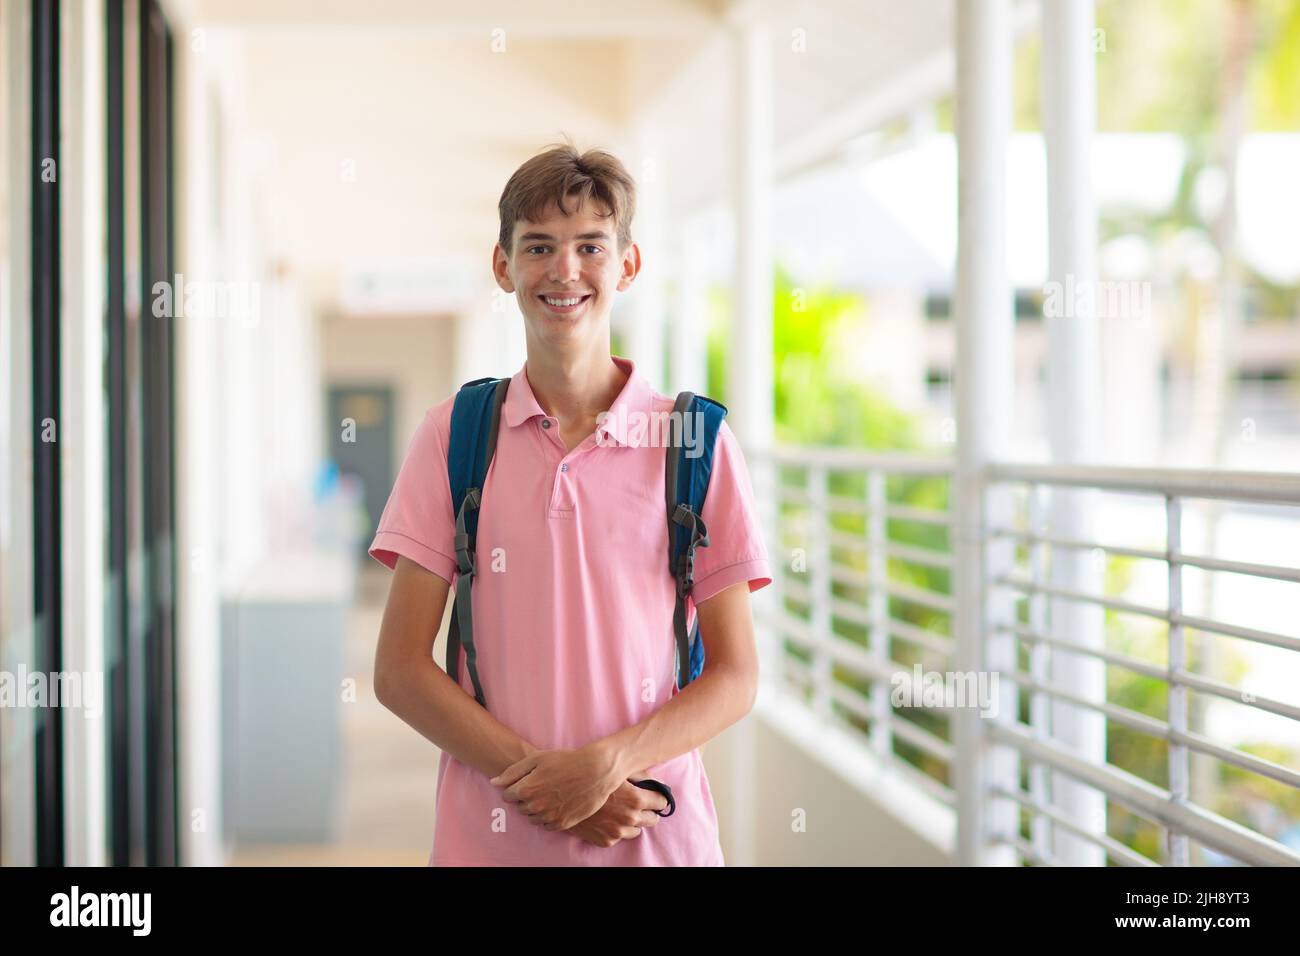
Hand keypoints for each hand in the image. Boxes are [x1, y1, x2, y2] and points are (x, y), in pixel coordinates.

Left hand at [489, 743, 623, 831]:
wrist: (596, 771)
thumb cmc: (566, 761)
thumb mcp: (537, 758)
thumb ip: (512, 772)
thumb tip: (494, 783)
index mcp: (526, 789)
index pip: (507, 796)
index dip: (516, 786)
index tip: (528, 779)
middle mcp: (535, 806)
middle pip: (520, 807)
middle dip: (526, 797)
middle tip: (542, 785)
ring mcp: (549, 817)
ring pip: (532, 817)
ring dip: (537, 808)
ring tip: (551, 793)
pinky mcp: (562, 824)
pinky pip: (546, 825)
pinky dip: (549, 816)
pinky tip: (558, 802)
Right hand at [568, 780, 670, 848]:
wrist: (565, 795)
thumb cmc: (593, 778)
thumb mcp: (618, 770)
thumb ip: (641, 774)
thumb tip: (656, 780)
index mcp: (636, 799)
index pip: (661, 802)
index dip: (658, 797)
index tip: (654, 796)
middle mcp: (630, 818)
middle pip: (653, 819)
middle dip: (648, 810)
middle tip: (638, 803)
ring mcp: (618, 832)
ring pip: (637, 830)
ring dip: (633, 822)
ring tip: (620, 810)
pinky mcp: (607, 840)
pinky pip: (620, 836)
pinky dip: (617, 829)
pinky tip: (607, 818)